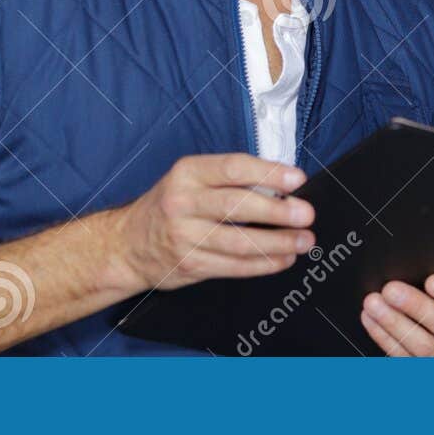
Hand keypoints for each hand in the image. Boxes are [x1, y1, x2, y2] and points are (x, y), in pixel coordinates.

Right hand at [114, 153, 314, 292]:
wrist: (127, 244)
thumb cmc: (171, 205)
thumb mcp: (192, 179)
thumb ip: (230, 180)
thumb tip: (282, 186)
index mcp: (188, 173)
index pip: (233, 168)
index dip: (268, 173)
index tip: (297, 179)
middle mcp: (183, 203)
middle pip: (237, 206)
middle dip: (277, 211)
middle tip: (306, 214)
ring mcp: (184, 236)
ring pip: (238, 242)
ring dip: (277, 243)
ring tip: (304, 241)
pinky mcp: (189, 265)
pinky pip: (233, 266)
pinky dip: (262, 264)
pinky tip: (283, 259)